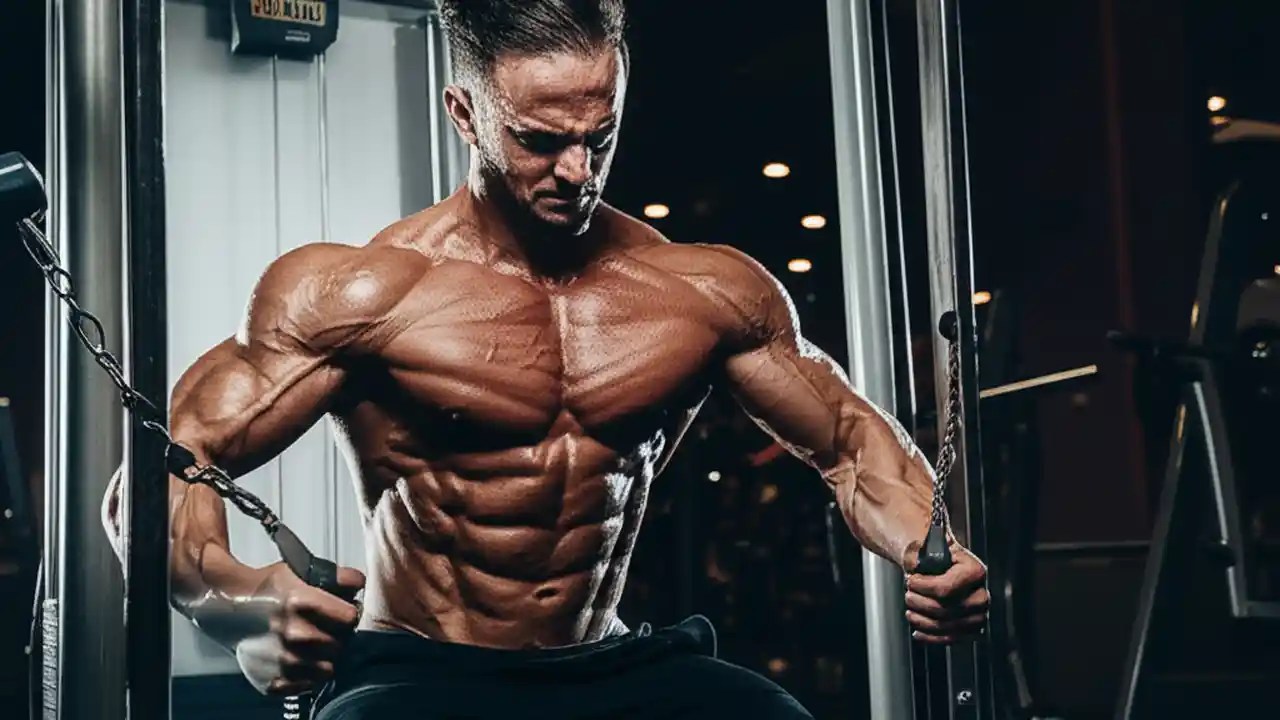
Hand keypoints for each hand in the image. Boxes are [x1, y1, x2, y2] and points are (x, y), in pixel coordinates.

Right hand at [235, 561, 364, 694]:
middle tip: (326, 628)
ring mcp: (283, 660)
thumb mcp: (300, 570)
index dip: (349, 613)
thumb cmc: (266, 589)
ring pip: (329, 668)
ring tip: (313, 643)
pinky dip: (308, 674)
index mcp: (301, 602)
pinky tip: (300, 658)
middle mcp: (293, 634)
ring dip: (325, 657)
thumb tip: (359, 584)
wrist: (227, 607)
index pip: (350, 617)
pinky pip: (309, 685)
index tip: (344, 612)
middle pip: (342, 644)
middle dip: (338, 636)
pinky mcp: (274, 681)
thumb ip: (336, 576)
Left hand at [904, 543, 988, 643]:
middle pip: (945, 610)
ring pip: (945, 626)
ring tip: (910, 610)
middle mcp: (981, 595)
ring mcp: (979, 615)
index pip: (946, 588)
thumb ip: (920, 552)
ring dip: (921, 620)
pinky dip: (929, 636)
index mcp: (975, 571)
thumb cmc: (936, 556)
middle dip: (919, 603)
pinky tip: (917, 631)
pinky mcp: (972, 631)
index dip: (923, 587)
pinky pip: (949, 639)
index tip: (911, 581)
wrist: (944, 566)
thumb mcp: (928, 545)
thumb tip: (913, 564)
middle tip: (908, 594)